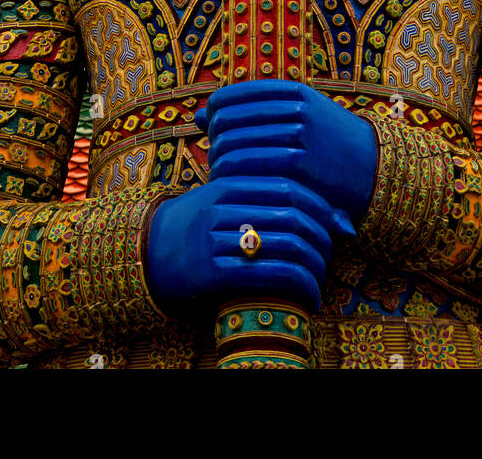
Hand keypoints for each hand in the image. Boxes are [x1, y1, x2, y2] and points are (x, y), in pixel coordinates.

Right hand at [146, 176, 337, 317]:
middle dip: (320, 239)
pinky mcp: (210, 273)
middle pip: (290, 217)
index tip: (332, 222)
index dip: (318, 205)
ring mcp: (213, 240)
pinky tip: (308, 297)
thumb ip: (260, 195)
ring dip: (313, 267)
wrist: (148, 252)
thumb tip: (322, 206)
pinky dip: (296, 287)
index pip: (287, 187)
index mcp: (227, 183)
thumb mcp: (222, 197)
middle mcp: (221, 209)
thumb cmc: (198, 224)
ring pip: (282, 247)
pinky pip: (266, 276)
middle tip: (331, 254)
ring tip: (321, 279)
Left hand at [196, 80, 377, 226]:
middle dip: (215, 145)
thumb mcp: (293, 116)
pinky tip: (237, 188)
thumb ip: (248, 112)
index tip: (216, 135)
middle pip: (224, 124)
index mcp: (289, 91)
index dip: (213, 119)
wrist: (371, 167)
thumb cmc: (323, 142)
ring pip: (232, 148)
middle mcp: (293, 108)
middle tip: (218, 161)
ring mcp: (297, 135)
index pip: (226, 100)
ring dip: (220, 166)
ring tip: (225, 177)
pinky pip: (248, 170)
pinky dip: (235, 180)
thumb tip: (197, 115)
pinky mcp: (298, 166)